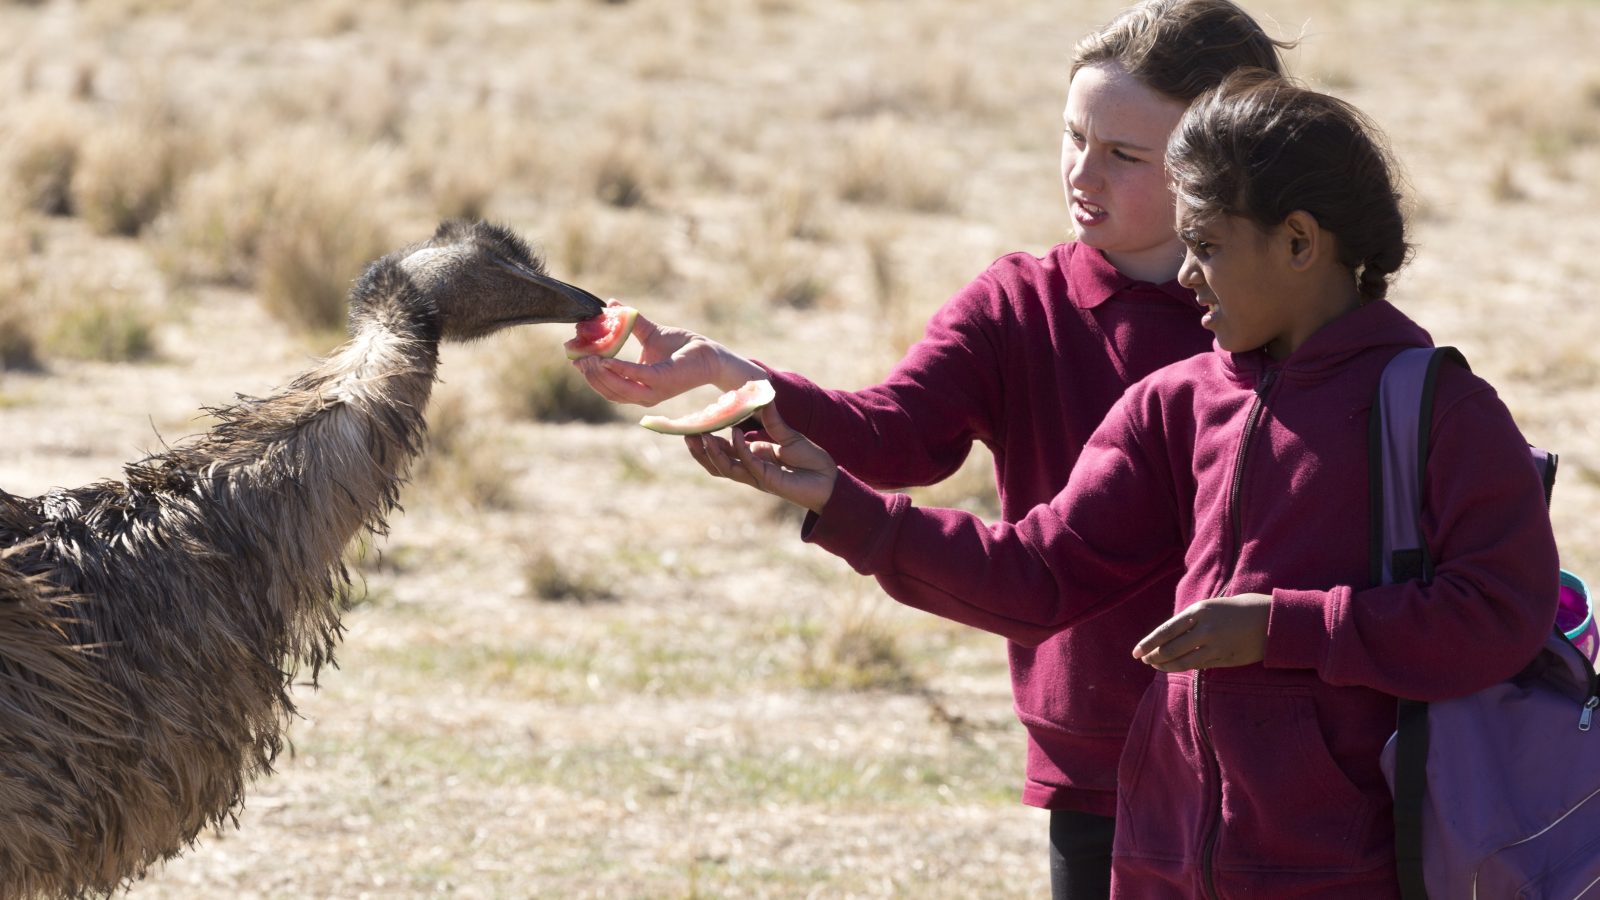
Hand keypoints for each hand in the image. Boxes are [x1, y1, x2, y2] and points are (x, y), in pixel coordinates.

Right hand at [571, 300, 765, 405]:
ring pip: (618, 388)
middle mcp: (644, 394)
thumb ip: (628, 322)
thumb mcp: (649, 333)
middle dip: (590, 375)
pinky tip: (606, 359)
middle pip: (608, 390)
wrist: (708, 352)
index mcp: (638, 387)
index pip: (607, 386)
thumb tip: (609, 303)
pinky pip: (636, 376)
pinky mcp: (663, 382)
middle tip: (576, 356)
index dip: (589, 373)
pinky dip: (619, 369)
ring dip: (600, 373)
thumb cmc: (681, 346)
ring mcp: (654, 391)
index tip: (573, 356)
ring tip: (587, 356)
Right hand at [684, 403, 837, 512]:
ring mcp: (757, 476)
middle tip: (686, 435)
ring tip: (700, 437)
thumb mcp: (787, 435)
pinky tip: (734, 434)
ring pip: (726, 469)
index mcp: (752, 459)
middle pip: (716, 464)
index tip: (693, 427)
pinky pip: (749, 464)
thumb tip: (761, 397)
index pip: (722, 453)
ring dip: (712, 453)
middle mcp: (750, 469)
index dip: (706, 443)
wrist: (830, 480)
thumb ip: (772, 420)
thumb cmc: (810, 462)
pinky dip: (740, 450)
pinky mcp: (768, 480)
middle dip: (700, 452)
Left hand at [1133, 593, 1271, 671]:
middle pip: (1170, 649)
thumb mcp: (1211, 606)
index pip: (1165, 631)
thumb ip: (1191, 620)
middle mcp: (1205, 629)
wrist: (1272, 619)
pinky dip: (1185, 667)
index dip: (1147, 643)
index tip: (1135, 652)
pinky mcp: (1225, 659)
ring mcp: (1216, 646)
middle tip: (1144, 660)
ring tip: (1156, 666)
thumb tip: (1168, 635)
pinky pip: (1199, 666)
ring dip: (1166, 666)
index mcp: (1199, 611)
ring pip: (1183, 661)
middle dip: (1153, 657)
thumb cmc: (1239, 609)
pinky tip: (1177, 667)